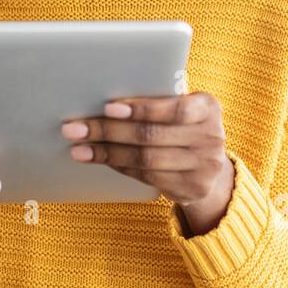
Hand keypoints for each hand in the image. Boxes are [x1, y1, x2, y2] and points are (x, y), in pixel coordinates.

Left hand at [60, 92, 234, 234]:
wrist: (212, 169)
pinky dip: (120, 166)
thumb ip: (158, 102)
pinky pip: (147, 176)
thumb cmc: (183, 128)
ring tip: (79, 148)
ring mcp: (204, 166)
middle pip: (151, 135)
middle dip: (108, 131)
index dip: (141, 108)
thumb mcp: (182, 110)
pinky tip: (100, 160)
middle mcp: (211, 136)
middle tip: (75, 128)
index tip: (108, 107)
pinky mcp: (193, 188)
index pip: (174, 108)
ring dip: (107, 153)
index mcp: (208, 107)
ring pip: (145, 159)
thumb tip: (103, 99)